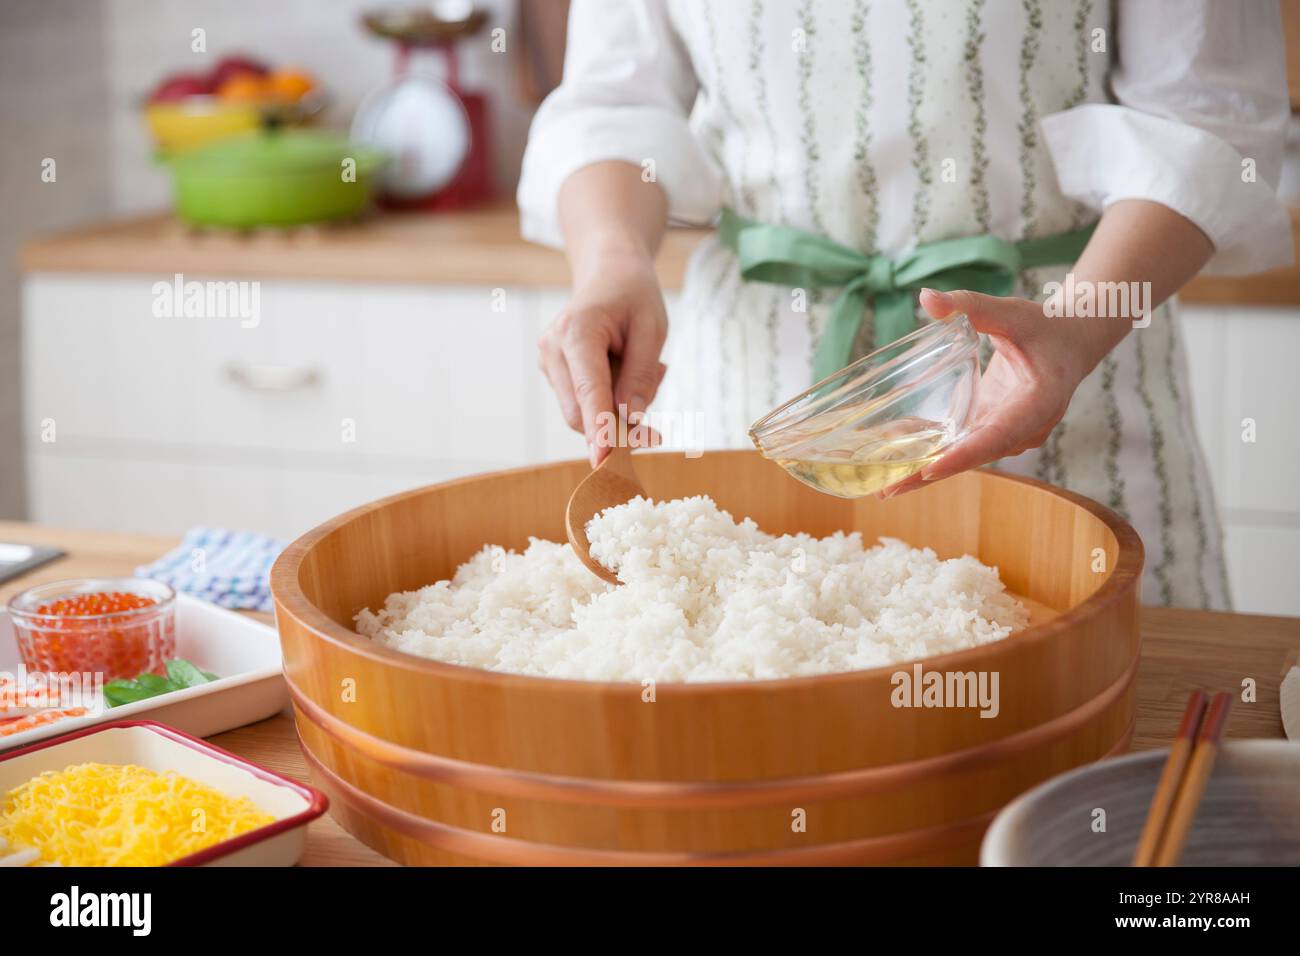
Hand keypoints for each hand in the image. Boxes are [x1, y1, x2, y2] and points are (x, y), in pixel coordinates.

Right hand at [537, 251, 667, 465]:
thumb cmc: (633, 296)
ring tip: (641, 364)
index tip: (604, 460)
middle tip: (658, 400)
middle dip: (618, 421)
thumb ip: (641, 374)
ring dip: (616, 406)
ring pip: (582, 413)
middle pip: (580, 413)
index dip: (598, 428)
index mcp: (576, 332)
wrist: (608, 273)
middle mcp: (552, 350)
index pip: (588, 391)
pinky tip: (623, 366)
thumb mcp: (652, 328)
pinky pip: (583, 403)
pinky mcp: (553, 373)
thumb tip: (630, 417)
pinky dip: (608, 398)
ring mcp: (548, 363)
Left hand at [883, 287, 1108, 496]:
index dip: (964, 454)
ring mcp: (1009, 435)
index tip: (930, 470)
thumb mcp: (1011, 312)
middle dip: (930, 474)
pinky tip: (895, 456)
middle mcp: (1025, 430)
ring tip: (883, 487)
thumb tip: (927, 297)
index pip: (998, 435)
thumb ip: (971, 305)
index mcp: (1039, 404)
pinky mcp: (994, 430)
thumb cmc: (1046, 327)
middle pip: (974, 457)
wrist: (1071, 343)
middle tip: (888, 490)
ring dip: (925, 470)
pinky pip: (962, 446)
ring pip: (965, 457)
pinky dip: (931, 451)